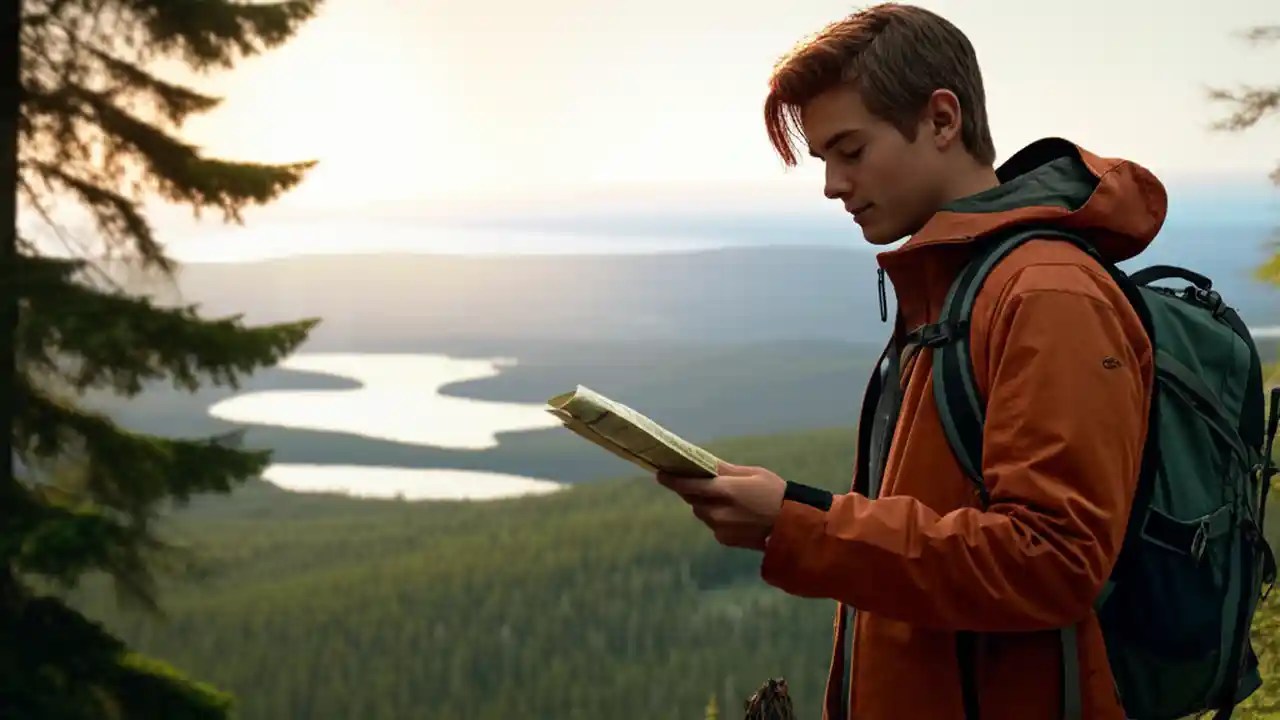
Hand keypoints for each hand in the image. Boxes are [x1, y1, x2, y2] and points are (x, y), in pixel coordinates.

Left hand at [656, 460, 786, 550]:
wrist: (792, 527)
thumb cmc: (776, 494)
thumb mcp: (754, 474)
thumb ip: (725, 471)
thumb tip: (704, 463)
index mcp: (726, 491)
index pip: (690, 484)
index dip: (673, 479)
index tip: (660, 474)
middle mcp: (718, 512)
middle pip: (693, 499)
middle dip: (692, 489)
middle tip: (697, 480)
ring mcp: (720, 528)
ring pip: (701, 512)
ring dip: (705, 503)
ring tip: (725, 497)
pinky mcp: (724, 539)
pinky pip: (712, 524)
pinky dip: (716, 516)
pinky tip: (734, 513)